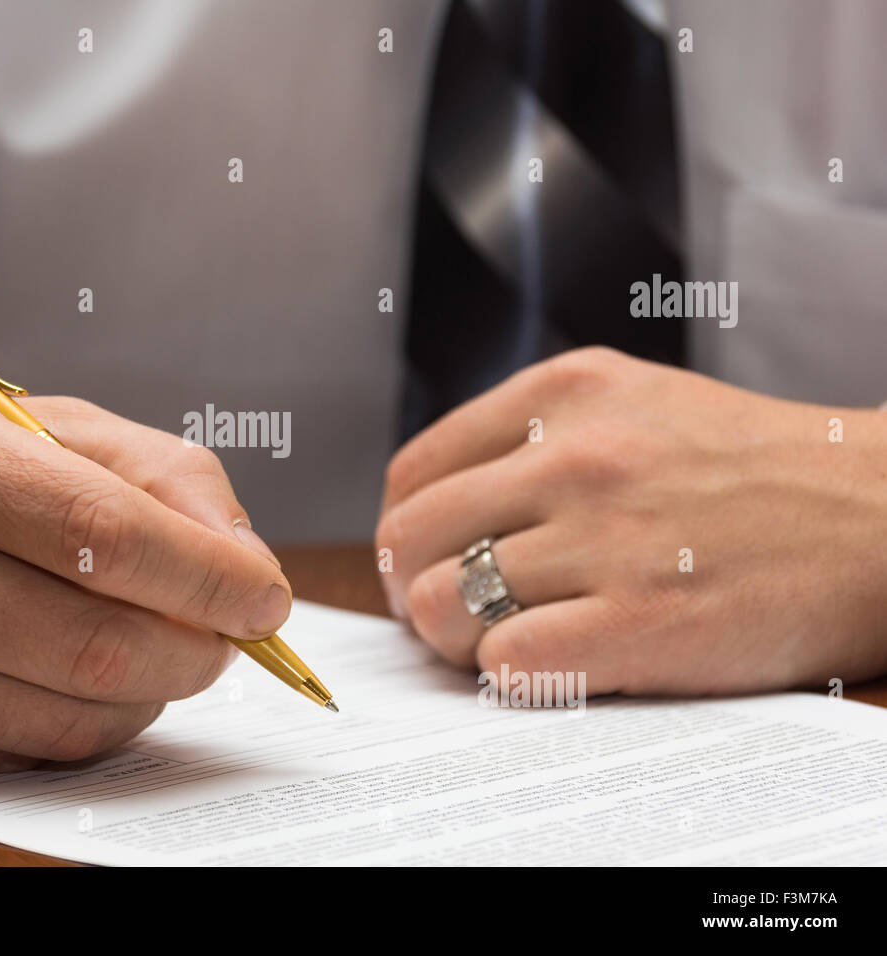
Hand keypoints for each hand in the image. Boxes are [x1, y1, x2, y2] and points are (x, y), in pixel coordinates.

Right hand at [0, 390, 289, 775]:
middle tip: (226, 639)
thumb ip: (155, 474)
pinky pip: (17, 759)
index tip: (267, 598)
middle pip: (98, 645)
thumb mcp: (29, 426)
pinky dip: (77, 731)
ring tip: (151, 655)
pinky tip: (70, 684)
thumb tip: (244, 565)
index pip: (108, 534)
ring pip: (69, 719)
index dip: (210, 578)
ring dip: (146, 697)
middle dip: (197, 653)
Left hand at [376, 347, 886, 696]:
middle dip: (417, 591)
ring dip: (458, 641)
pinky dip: (511, 674)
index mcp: (563, 393)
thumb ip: (529, 440)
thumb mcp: (633, 403)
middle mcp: (574, 454)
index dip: (407, 535)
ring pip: (442, 604)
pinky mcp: (643, 619)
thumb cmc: (753, 470)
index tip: (427, 565)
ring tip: (504, 643)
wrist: (881, 517)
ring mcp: (608, 536)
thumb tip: (431, 515)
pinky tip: (558, 662)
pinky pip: (504, 660)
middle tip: (453, 618)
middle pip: (411, 541)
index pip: (413, 474)